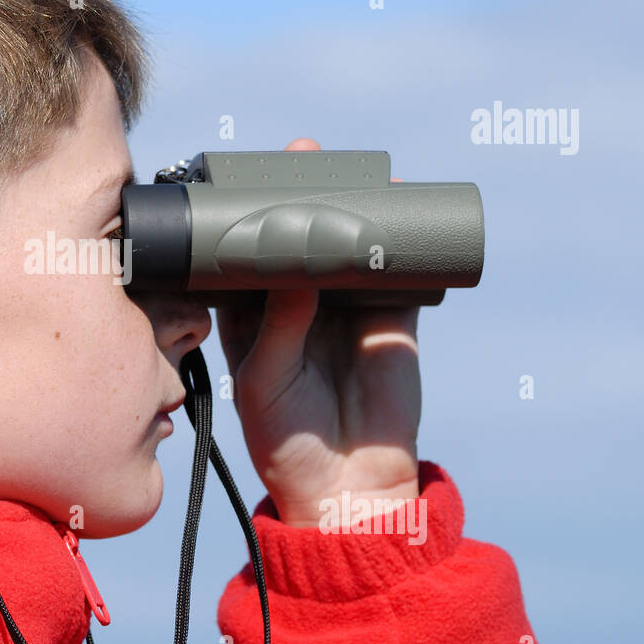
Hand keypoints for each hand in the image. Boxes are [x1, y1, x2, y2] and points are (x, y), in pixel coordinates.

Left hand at [213, 139, 422, 526]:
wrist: (348, 487)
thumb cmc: (286, 439)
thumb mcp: (266, 381)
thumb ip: (278, 326)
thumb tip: (296, 269)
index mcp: (252, 318)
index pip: (246, 255)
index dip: (247, 218)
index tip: (244, 178)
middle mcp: (296, 305)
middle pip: (298, 238)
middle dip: (301, 197)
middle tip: (303, 156)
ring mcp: (345, 308)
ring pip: (346, 245)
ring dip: (351, 208)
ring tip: (354, 171)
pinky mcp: (391, 318)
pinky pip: (396, 270)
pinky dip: (399, 241)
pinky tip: (399, 208)